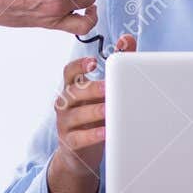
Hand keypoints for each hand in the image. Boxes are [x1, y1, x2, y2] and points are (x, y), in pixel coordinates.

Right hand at [46, 33, 136, 192]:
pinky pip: (78, 137)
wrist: (79, 153)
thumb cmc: (93, 117)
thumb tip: (127, 39)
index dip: (80, 66)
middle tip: (108, 86)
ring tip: (109, 110)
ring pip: (75, 114)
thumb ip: (115, 64)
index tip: (93, 62)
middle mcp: (65, 103)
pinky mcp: (69, 142)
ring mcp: (65, 123)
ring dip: (93, 111)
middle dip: (91, 89)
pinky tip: (106, 132)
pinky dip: (92, 135)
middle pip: (72, 91)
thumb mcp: (102, 92)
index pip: (69, 72)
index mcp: (72, 88)